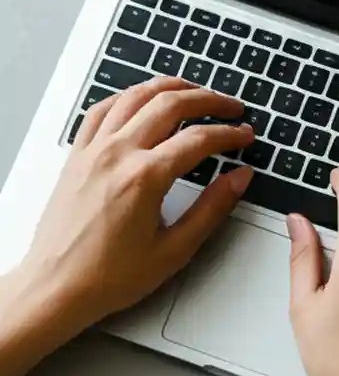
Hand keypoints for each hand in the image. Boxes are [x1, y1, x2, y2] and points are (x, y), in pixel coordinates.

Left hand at [15, 77, 254, 330]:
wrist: (56, 287)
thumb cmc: (109, 276)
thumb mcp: (175, 249)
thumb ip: (213, 208)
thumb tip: (239, 178)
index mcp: (144, 178)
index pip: (199, 139)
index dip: (230, 133)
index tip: (245, 135)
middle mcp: (116, 155)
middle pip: (169, 105)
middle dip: (208, 99)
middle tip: (230, 106)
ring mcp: (93, 151)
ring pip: (134, 97)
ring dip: (169, 88)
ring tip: (193, 90)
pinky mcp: (77, 156)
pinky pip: (102, 110)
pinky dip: (127, 97)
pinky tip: (141, 100)